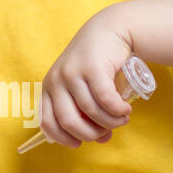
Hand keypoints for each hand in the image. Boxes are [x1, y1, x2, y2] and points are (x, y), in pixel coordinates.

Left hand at [39, 11, 134, 146]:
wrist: (109, 30)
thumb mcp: (84, 89)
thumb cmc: (96, 65)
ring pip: (90, 112)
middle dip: (91, 134)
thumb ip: (88, 113)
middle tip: (107, 131)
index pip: (47, 123)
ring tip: (122, 118)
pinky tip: (125, 110)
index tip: (80, 143)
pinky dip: (117, 110)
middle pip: (69, 122)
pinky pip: (104, 100)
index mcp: (48, 88)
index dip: (64, 138)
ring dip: (111, 122)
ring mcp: (72, 73)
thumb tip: (101, 139)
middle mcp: (56, 80)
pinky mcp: (91, 68)